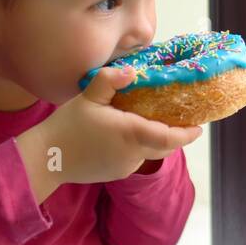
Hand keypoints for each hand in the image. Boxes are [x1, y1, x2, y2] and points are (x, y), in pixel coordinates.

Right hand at [16, 66, 201, 201]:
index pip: (170, 137)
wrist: (46, 160)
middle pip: (166, 147)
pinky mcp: (118, 173)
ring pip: (151, 152)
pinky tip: (128, 133)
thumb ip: (109, 80)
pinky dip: (140, 146)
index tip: (199, 126)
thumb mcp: (87, 97)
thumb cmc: (67, 126)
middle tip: (184, 119)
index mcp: (131, 134)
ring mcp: (126, 166)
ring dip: (157, 139)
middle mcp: (134, 154)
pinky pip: (136, 158)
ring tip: (155, 121)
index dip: (188, 133)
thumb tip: (132, 71)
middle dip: (177, 135)